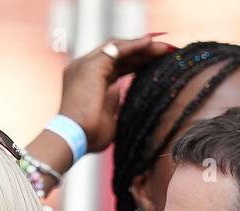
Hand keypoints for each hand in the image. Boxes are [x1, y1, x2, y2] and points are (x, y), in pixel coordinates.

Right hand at [58, 34, 174, 154]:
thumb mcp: (105, 118)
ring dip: (142, 47)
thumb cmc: (88, 137)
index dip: (135, 64)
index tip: (156, 64)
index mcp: (85, 81)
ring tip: (165, 48)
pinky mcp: (92, 65)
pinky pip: (118, 49)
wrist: (74, 138)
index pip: (114, 66)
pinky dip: (135, 45)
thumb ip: (112, 103)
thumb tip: (120, 91)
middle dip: (142, 53)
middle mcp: (83, 68)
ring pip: (119, 48)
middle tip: (166, 52)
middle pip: (117, 54)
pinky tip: (152, 43)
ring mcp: (85, 64)